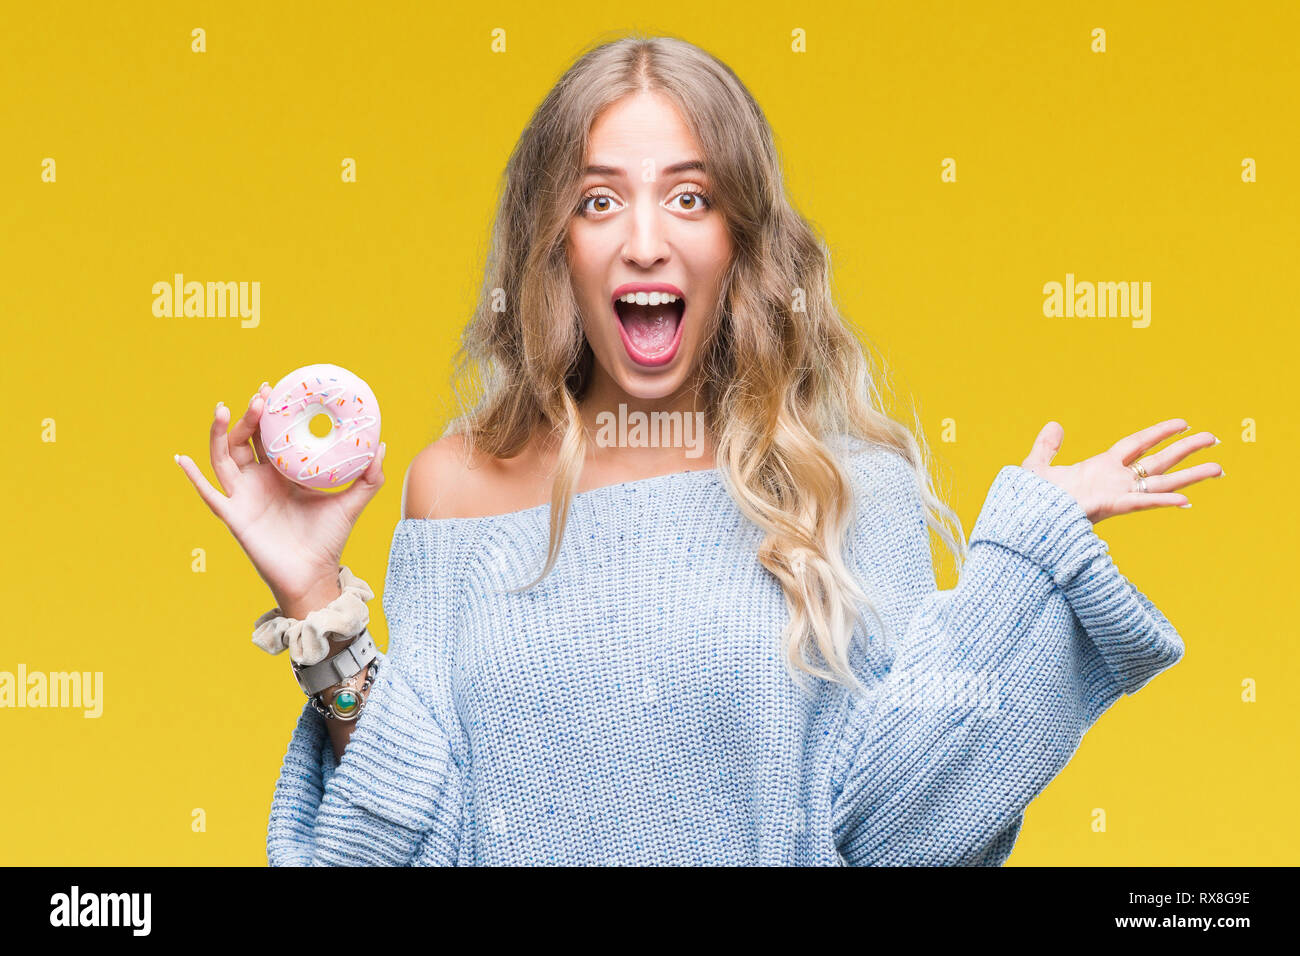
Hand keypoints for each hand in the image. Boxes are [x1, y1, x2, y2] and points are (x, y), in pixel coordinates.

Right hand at [175, 382, 388, 609]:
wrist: (314, 574)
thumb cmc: (328, 539)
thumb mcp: (352, 502)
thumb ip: (369, 476)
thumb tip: (380, 446)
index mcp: (282, 473)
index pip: (269, 435)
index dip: (268, 412)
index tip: (273, 389)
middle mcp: (259, 481)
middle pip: (245, 439)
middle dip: (249, 416)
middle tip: (261, 397)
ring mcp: (244, 496)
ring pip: (223, 457)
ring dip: (219, 433)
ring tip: (221, 409)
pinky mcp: (234, 515)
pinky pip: (209, 493)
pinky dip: (194, 477)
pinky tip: (183, 459)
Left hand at [1021, 418, 1222, 523]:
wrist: (1025, 518)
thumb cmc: (1031, 499)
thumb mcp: (1038, 465)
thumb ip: (1047, 446)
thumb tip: (1054, 425)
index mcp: (1101, 467)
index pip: (1138, 444)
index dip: (1159, 432)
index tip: (1183, 423)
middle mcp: (1116, 480)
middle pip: (1159, 461)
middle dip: (1187, 449)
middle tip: (1215, 439)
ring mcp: (1118, 493)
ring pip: (1162, 483)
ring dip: (1190, 475)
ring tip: (1219, 468)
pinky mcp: (1112, 506)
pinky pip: (1142, 503)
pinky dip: (1162, 502)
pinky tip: (1186, 501)